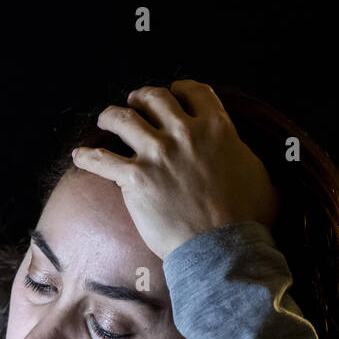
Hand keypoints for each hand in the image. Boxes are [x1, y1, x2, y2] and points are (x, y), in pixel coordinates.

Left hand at [71, 79, 279, 259]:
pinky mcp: (135, 179)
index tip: (174, 94)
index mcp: (217, 127)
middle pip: (154, 99)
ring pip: (122, 120)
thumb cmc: (247, 219)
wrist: (222, 249)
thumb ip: (243, 155)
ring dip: (110, 116)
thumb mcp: (259, 174)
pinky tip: (78, 157)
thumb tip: (239, 155)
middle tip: (134, 103)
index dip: (180, 90)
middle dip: (141, 98)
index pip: (194, 92)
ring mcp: (157, 154)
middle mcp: (184, 133)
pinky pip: (101, 160)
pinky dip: (87, 157)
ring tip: (105, 120)